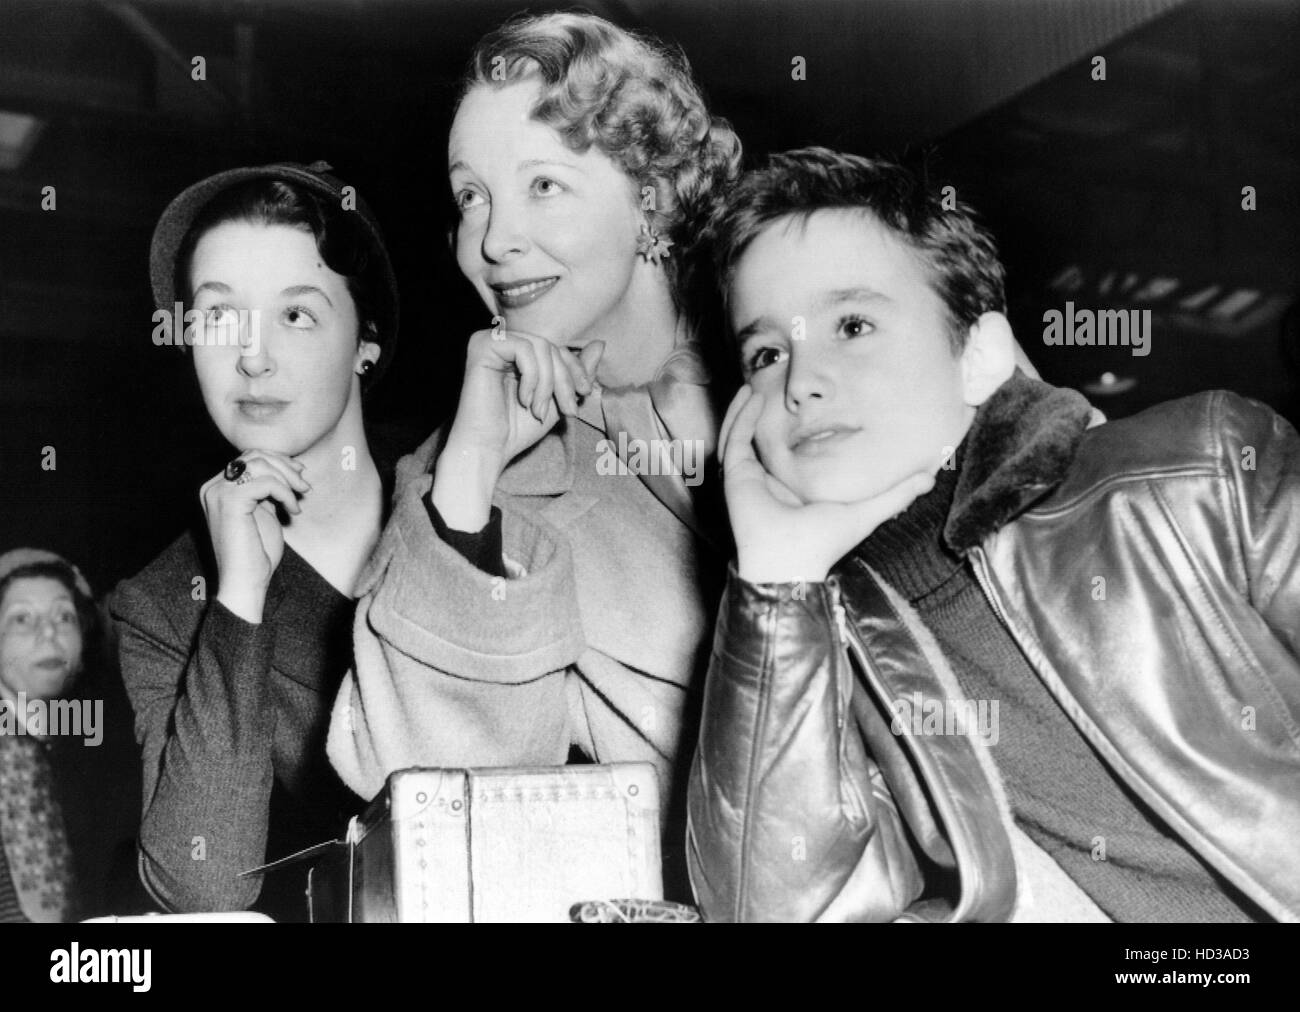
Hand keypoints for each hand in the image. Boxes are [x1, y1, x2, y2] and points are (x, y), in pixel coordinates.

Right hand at [200, 449, 308, 622]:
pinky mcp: (230, 501)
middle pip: (254, 455)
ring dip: (288, 479)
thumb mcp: (264, 511)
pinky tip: (292, 510)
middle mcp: (213, 486)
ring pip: (260, 464)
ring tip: (300, 498)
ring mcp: (218, 492)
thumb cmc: (257, 551)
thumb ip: (268, 488)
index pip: (249, 457)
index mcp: (218, 487)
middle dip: (285, 466)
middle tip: (304, 486)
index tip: (300, 474)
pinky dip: (285, 493)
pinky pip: (266, 482)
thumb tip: (290, 465)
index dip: (278, 461)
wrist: (246, 581)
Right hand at [433, 328, 602, 530]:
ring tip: (540, 411)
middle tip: (567, 410)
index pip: (556, 348)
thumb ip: (577, 372)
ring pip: (541, 347)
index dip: (575, 369)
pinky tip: (524, 401)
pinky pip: (523, 350)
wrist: (489, 449)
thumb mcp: (558, 398)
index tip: (585, 394)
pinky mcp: (482, 346)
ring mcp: (490, 340)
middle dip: (565, 380)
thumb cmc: (518, 428)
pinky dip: (532, 378)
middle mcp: (502, 341)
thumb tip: (600, 344)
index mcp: (517, 351)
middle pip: (551, 346)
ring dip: (549, 384)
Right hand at [719, 386, 933, 583]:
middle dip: (760, 412)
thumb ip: (896, 494)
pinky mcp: (737, 475)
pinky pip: (736, 438)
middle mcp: (766, 482)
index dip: (788, 426)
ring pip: (741, 433)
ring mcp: (749, 478)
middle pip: (758, 438)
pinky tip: (752, 395)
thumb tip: (929, 478)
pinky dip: (741, 416)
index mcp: (790, 489)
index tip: (800, 404)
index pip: (785, 452)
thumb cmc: (825, 542)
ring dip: (745, 408)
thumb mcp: (867, 510)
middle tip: (768, 384)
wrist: (795, 560)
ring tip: (754, 382)